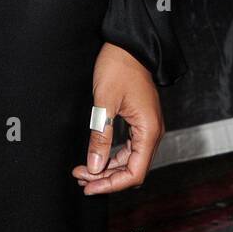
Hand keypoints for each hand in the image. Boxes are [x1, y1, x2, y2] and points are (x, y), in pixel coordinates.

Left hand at [71, 43, 164, 194]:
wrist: (127, 45)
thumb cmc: (118, 67)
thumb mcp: (104, 102)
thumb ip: (100, 136)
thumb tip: (94, 167)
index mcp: (148, 131)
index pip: (134, 172)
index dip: (111, 184)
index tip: (89, 186)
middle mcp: (151, 133)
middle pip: (132, 169)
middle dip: (106, 177)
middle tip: (81, 179)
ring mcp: (146, 128)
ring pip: (129, 159)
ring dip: (108, 167)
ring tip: (84, 171)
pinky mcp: (139, 121)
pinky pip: (128, 147)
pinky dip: (111, 155)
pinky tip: (96, 157)